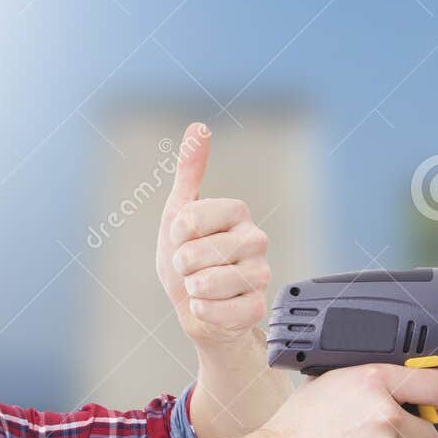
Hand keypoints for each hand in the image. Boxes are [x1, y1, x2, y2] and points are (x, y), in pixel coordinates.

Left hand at [156, 123, 271, 346]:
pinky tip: (209, 305)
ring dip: (192, 289)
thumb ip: (189, 170)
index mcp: (237, 212)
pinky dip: (203, 311)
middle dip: (182, 264)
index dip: (176, 233)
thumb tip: (198, 126)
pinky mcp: (256, 307)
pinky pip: (217, 311)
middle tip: (191, 267)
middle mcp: (256, 239)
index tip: (181, 238)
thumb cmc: (188, 259)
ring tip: (201, 286)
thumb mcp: (178, 213)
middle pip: (198, 252)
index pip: (191, 217)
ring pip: (209, 282)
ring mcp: (260, 274)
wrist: (197, 307)